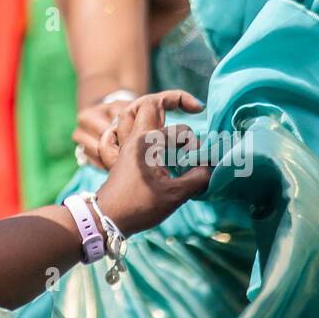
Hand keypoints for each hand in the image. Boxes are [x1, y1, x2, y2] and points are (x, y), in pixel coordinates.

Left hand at [93, 94, 211, 234]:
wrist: (108, 218)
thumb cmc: (140, 205)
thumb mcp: (175, 194)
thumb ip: (197, 177)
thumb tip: (211, 167)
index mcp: (148, 142)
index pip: (180, 131)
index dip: (195, 145)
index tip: (201, 163)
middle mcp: (134, 137)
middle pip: (149, 104)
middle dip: (172, 99)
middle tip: (193, 106)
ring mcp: (124, 145)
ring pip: (130, 113)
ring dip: (148, 108)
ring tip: (166, 111)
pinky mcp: (119, 155)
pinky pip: (118, 131)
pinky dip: (128, 126)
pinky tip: (139, 132)